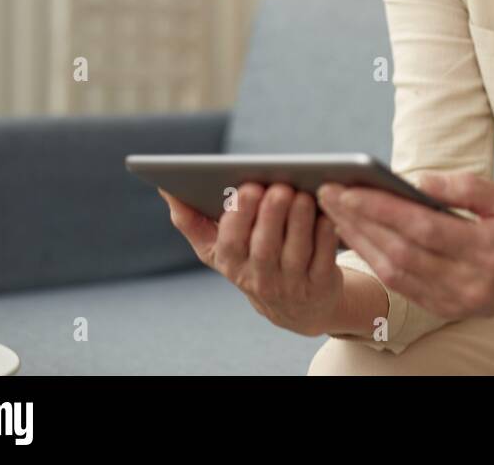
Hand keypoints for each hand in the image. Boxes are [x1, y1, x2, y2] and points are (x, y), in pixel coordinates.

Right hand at [159, 183, 343, 336]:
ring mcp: (292, 285)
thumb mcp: (219, 250)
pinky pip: (324, 259)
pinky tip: (327, 215)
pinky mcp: (321, 285)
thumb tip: (166, 190)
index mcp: (231, 264)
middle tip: (279, 186)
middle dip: (271, 215)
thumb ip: (192, 222)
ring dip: (300, 222)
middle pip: (265, 247)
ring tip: (303, 194)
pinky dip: (326, 237)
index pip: (231, 243)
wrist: (297, 307)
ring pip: (296, 252)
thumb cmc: (253, 263)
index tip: (247, 188)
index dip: (239, 217)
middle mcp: (260, 279)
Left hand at [316, 171, 493, 321]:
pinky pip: (399, 285)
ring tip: (334, 211)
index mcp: (487, 249)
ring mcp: (452, 300)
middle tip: (328, 193)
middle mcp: (467, 281)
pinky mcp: (442, 309)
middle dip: (359, 221)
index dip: (382, 209)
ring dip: (359, 241)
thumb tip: (416, 179)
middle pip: (400, 251)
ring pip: (393, 272)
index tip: (349, 188)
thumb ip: (466, 187)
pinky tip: (355, 236)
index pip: (423, 228)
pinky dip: (373, 259)